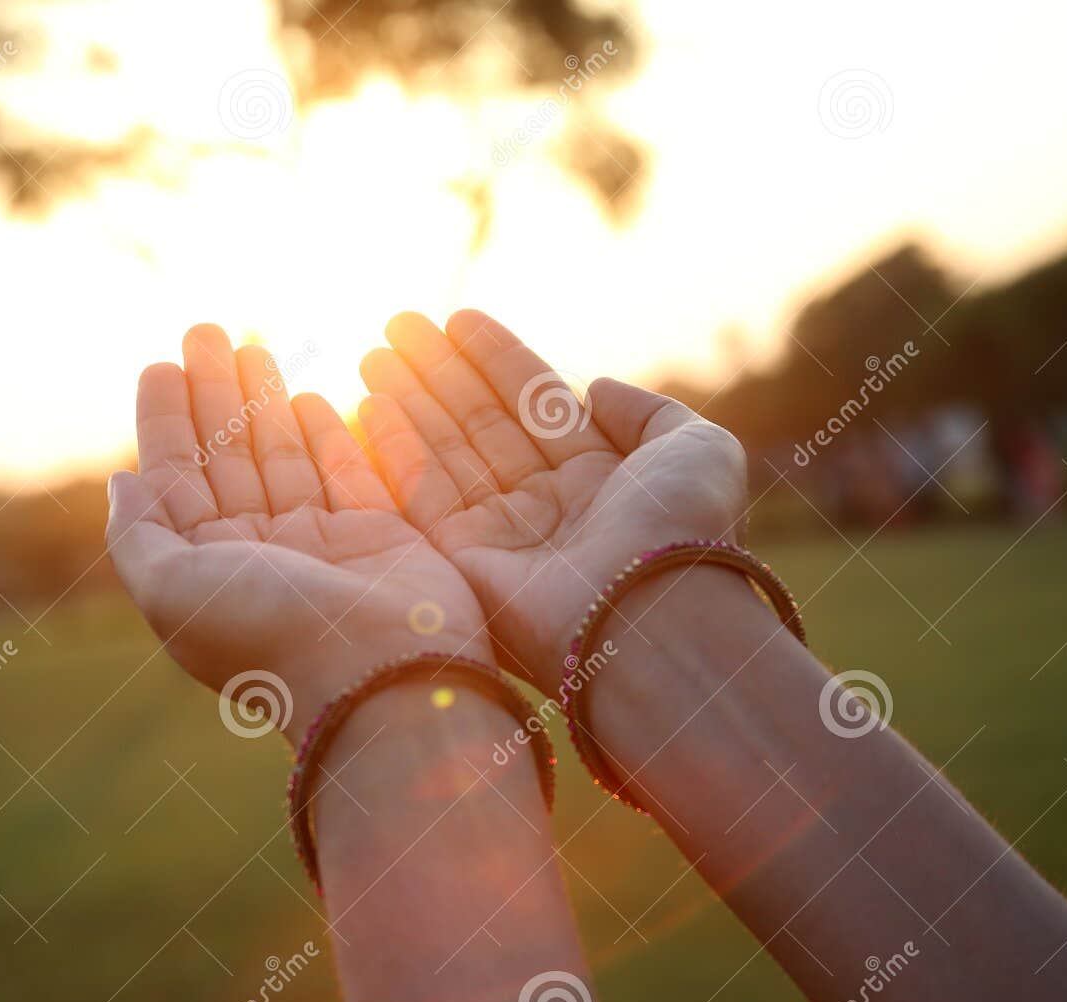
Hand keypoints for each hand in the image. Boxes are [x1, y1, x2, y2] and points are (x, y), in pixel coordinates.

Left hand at [106, 324, 490, 740]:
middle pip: (228, 457)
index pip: (176, 478)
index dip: (165, 419)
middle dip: (214, 392)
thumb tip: (121, 483)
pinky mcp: (379, 538)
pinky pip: (348, 474)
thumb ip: (138, 535)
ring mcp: (320, 546)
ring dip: (265, 401)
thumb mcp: (173, 590)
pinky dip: (329, 437)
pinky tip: (310, 398)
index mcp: (205, 569)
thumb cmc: (270, 635)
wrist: (378, 677)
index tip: (160, 363)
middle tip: (206, 330)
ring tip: (253, 344)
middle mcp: (258, 555)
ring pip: (283, 458)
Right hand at [356, 310, 747, 693]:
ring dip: (408, 399)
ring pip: (445, 452)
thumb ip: (649, 411)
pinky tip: (370, 403)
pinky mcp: (462, 565)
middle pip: (481, 423)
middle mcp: (546, 506)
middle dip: (439, 372)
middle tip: (397, 323)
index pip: (535, 405)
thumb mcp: (696, 447)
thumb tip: (595, 389)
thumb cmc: (682, 530)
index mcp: (600, 478)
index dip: (497, 359)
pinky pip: (419, 498)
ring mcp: (502, 537)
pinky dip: (393, 451)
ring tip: (372, 351)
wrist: (653, 616)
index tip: (459, 319)